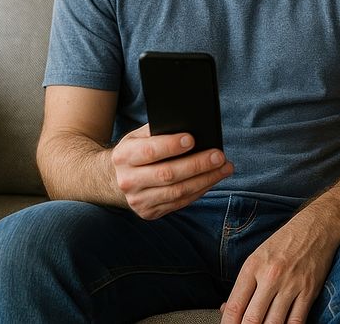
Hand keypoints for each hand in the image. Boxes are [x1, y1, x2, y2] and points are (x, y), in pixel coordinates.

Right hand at [111, 123, 232, 218]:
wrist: (115, 179)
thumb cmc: (136, 151)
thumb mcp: (139, 136)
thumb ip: (159, 131)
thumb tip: (191, 127)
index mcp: (122, 156)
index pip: (149, 151)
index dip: (170, 146)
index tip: (192, 139)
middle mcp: (127, 180)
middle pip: (167, 174)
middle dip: (197, 165)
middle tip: (220, 156)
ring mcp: (138, 200)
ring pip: (177, 192)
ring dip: (206, 180)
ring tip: (225, 168)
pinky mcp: (148, 212)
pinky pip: (180, 202)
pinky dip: (200, 190)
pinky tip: (213, 179)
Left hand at [220, 209, 339, 323]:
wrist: (316, 227)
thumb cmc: (283, 243)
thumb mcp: (257, 257)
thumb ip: (242, 286)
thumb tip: (226, 311)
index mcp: (253, 267)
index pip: (235, 306)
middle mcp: (271, 276)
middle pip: (252, 319)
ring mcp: (291, 285)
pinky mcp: (309, 291)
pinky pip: (296, 321)